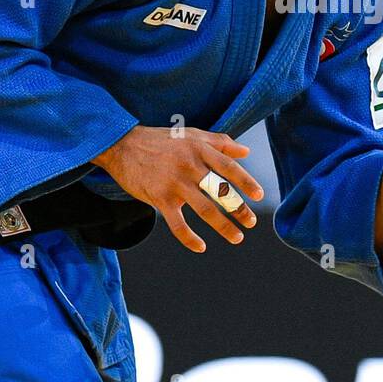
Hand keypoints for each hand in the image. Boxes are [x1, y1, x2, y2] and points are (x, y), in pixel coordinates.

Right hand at [91, 125, 261, 252]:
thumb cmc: (162, 140)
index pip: (229, 167)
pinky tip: (201, 247)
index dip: (246, 181)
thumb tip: (246, 151)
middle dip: (238, 208)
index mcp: (199, 149)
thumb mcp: (191, 134)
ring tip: (237, 237)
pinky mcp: (159, 198)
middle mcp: (189, 166)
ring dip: (223, 226)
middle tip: (251, 222)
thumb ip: (220, 142)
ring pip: (205, 209)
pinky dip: (189, 238)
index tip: (259, 195)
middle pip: (220, 191)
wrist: (123, 145)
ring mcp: (175, 183)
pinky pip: (177, 224)